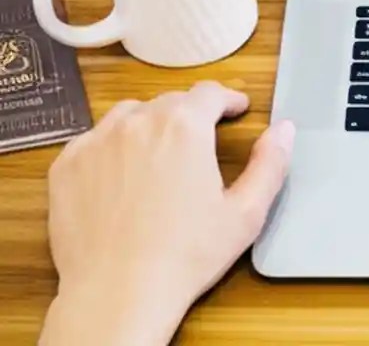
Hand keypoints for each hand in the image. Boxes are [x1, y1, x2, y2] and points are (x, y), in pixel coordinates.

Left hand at [39, 81, 294, 345]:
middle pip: (170, 101)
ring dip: (150, 124)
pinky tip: (123, 175)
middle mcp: (137, 123)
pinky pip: (93, 140)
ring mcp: (96, 142)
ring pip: (130, 115)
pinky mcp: (67, 165)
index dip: (227, 99)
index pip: (209, 93)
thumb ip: (270, 163)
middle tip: (202, 139)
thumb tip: (284, 129)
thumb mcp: (247, 213)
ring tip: (160, 153)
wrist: (119, 292)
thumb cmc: (186, 255)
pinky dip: (112, 147)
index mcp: (185, 128)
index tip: (235, 109)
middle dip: (190, 114)